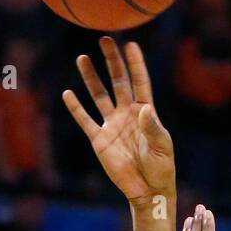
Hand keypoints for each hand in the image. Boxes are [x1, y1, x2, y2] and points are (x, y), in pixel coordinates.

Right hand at [63, 37, 174, 206]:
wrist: (147, 191)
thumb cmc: (160, 168)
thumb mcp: (161, 146)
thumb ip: (152, 126)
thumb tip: (144, 108)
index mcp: (145, 112)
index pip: (139, 82)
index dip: (135, 64)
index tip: (130, 44)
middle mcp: (127, 114)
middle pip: (118, 81)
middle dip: (112, 61)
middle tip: (104, 40)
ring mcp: (112, 125)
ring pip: (99, 96)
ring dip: (91, 78)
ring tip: (82, 58)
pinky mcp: (100, 140)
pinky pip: (86, 121)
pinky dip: (76, 108)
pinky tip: (68, 93)